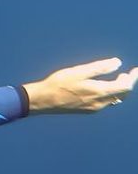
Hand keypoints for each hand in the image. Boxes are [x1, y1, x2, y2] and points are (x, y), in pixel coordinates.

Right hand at [22, 57, 137, 113]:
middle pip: (123, 94)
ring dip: (120, 89)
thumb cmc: (59, 83)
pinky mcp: (88, 110)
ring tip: (118, 78)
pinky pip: (106, 103)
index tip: (135, 69)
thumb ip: (99, 67)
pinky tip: (103, 88)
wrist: (44, 100)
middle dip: (127, 83)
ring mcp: (95, 108)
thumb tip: (117, 62)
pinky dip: (111, 94)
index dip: (132, 77)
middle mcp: (101, 103)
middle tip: (127, 73)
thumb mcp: (79, 71)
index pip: (125, 86)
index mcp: (100, 92)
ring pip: (115, 99)